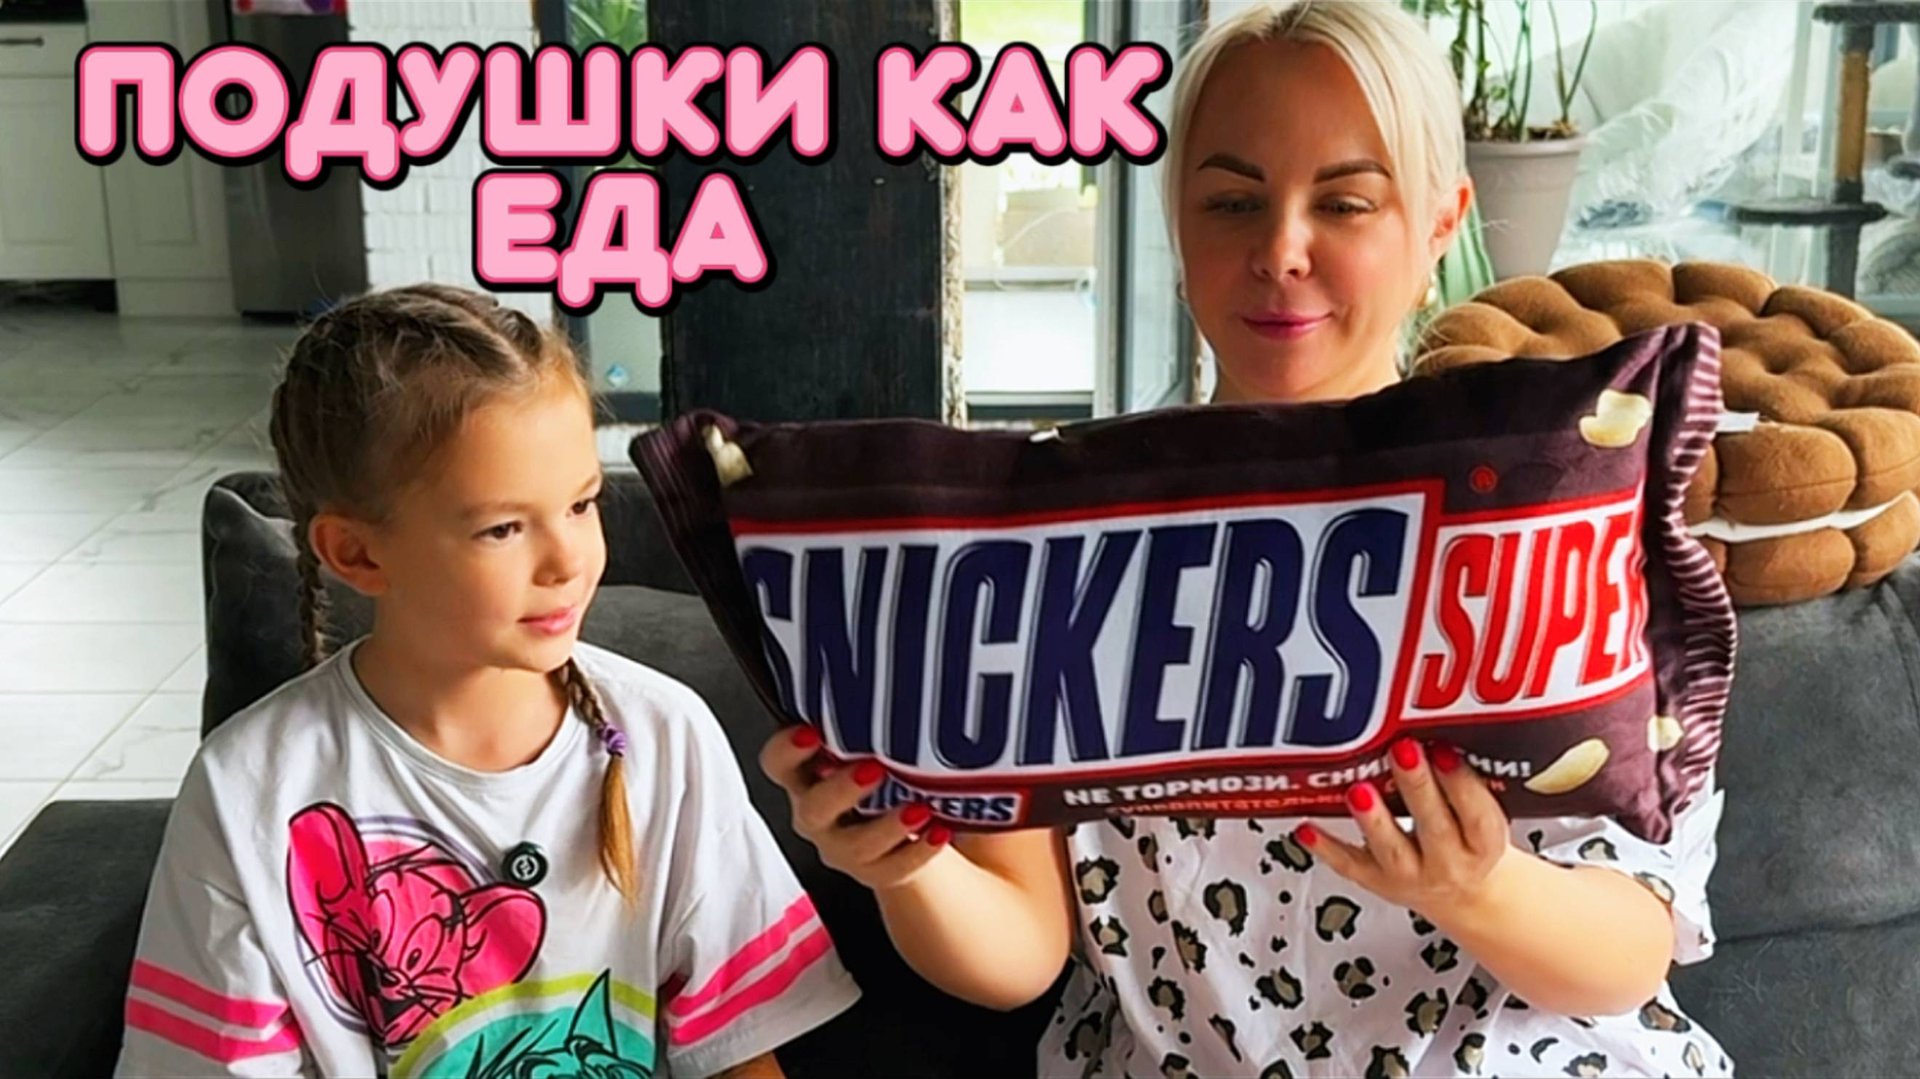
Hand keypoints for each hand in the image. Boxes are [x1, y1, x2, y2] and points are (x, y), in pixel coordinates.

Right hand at [758, 725, 951, 890]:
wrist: (914, 831)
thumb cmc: (891, 773)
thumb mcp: (880, 744)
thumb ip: (879, 720)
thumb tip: (912, 673)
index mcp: (809, 776)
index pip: (778, 762)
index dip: (786, 749)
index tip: (812, 731)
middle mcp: (819, 813)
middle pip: (813, 807)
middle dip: (841, 789)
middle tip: (873, 769)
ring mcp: (843, 847)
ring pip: (854, 845)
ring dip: (885, 826)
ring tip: (919, 807)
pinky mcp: (875, 872)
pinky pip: (893, 869)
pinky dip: (919, 851)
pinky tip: (940, 830)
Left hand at [1296, 739, 1516, 920]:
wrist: (1462, 892)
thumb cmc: (1468, 838)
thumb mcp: (1482, 811)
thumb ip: (1465, 776)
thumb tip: (1440, 723)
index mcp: (1483, 844)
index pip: (1477, 815)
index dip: (1461, 783)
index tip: (1443, 749)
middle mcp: (1449, 863)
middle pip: (1434, 827)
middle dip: (1417, 787)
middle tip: (1402, 750)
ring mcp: (1411, 875)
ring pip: (1390, 850)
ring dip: (1373, 820)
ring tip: (1358, 791)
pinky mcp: (1376, 881)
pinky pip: (1349, 865)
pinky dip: (1325, 847)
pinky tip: (1306, 827)